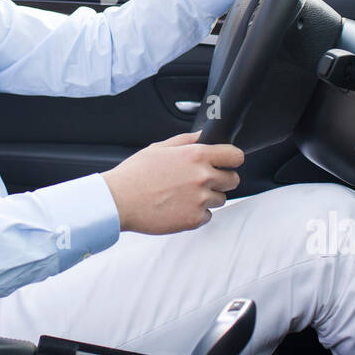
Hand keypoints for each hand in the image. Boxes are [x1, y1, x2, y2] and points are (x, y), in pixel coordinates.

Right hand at [100, 131, 244, 233]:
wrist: (119, 201)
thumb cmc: (135, 174)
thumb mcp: (160, 148)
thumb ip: (186, 140)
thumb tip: (204, 135)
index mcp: (196, 155)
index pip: (235, 156)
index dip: (232, 159)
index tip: (227, 163)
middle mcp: (202, 177)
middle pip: (233, 180)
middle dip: (222, 180)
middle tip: (202, 181)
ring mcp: (200, 200)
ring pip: (220, 199)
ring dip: (207, 197)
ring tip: (183, 195)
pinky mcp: (194, 219)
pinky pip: (207, 216)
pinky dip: (196, 213)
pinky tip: (178, 207)